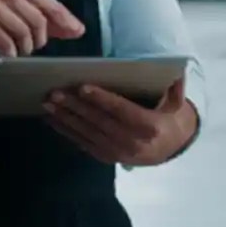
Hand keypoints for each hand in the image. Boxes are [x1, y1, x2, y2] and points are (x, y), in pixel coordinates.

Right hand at [0, 0, 85, 56]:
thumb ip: (51, 22)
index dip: (66, 20)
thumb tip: (77, 29)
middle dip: (38, 40)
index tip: (77, 32)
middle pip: (39, 21)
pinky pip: (5, 43)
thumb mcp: (23, 18)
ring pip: (23, 33)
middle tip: (31, 46)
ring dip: (23, 48)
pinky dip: (9, 53)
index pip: (51, 4)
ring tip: (17, 49)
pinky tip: (5, 52)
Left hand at [43, 78, 196, 166]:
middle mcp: (131, 142)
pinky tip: (51, 119)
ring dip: (65, 118)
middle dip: (75, 106)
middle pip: (99, 121)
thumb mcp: (176, 104)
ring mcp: (117, 152)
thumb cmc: (168, 118)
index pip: (121, 110)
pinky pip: (82, 143)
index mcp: (149, 126)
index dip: (102, 99)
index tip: (83, 87)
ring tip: (47, 103)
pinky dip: (66, 131)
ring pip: (87, 133)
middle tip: (55, 93)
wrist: (169, 148)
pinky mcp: (106, 157)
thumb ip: (175, 88)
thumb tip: (178, 70)